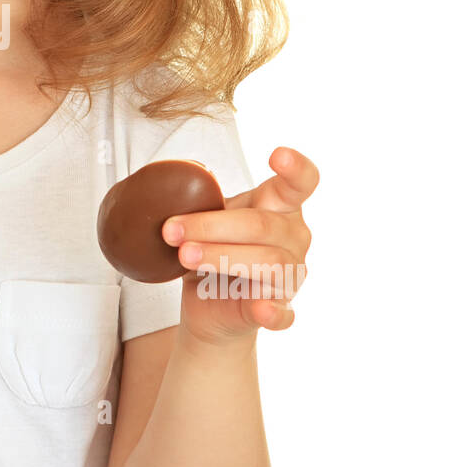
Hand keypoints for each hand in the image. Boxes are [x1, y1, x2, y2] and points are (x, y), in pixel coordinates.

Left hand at [165, 147, 317, 346]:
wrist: (210, 304)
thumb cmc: (213, 248)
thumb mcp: (207, 220)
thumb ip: (199, 203)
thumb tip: (164, 190)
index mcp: (280, 206)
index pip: (301, 183)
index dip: (295, 167)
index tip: (276, 154)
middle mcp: (294, 237)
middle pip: (261, 225)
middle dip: (211, 225)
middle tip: (170, 230)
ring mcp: (291, 275)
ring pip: (267, 261)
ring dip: (220, 256)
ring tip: (184, 256)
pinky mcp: (280, 309)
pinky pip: (282, 312)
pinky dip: (273, 312)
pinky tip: (261, 309)